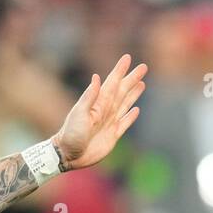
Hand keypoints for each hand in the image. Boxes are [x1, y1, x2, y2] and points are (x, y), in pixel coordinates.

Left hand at [53, 54, 146, 170]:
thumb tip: (97, 77)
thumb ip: (89, 96)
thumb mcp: (79, 113)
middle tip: (143, 67)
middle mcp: (105, 110)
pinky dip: (131, 116)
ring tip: (142, 83)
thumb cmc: (71, 133)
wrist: (69, 154)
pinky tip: (137, 109)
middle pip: (122, 91)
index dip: (120, 71)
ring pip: (126, 104)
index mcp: (98, 103)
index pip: (112, 83)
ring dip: (134, 94)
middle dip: (132, 79)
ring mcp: (110, 122)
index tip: (127, 58)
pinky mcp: (113, 136)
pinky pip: (125, 123)